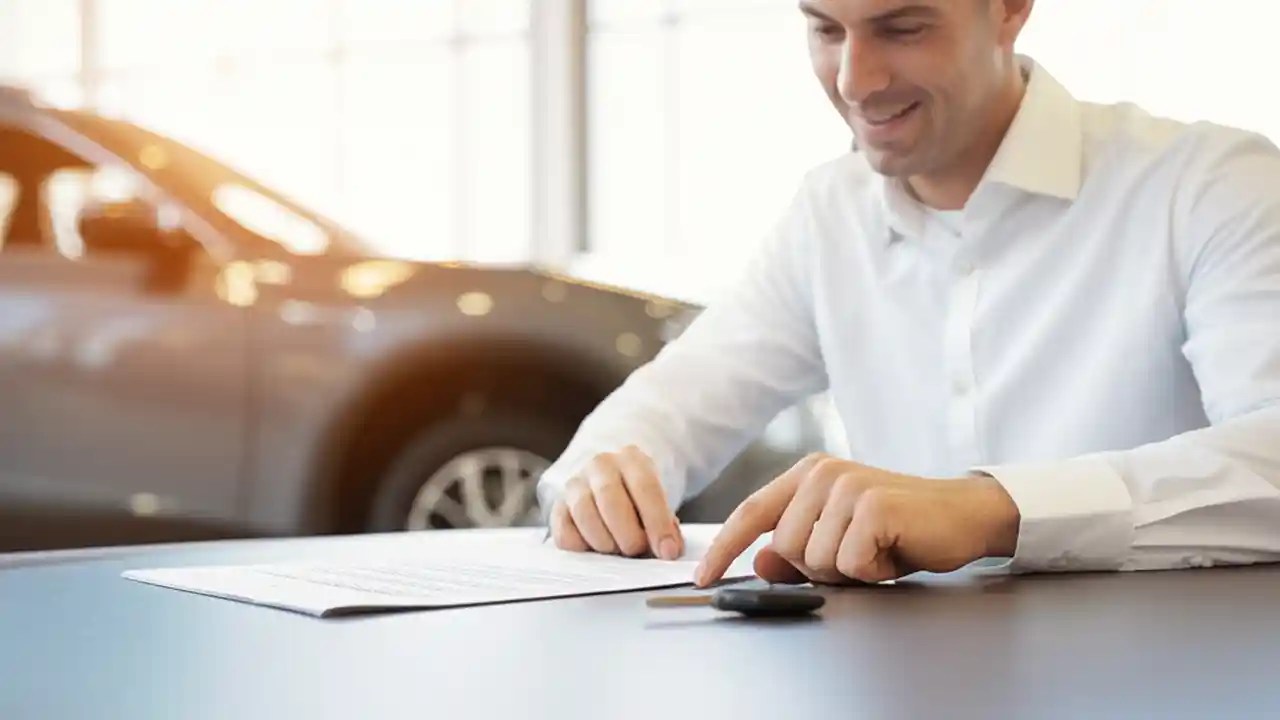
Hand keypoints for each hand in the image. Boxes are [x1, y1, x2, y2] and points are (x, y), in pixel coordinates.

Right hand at [549, 445, 683, 559]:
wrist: (609, 481)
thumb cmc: (638, 499)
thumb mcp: (658, 503)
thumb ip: (666, 525)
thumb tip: (669, 549)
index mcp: (632, 460)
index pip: (646, 487)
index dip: (658, 523)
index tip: (667, 551)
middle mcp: (600, 466)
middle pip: (610, 497)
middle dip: (628, 533)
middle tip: (636, 550)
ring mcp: (575, 484)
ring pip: (584, 512)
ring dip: (604, 541)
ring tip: (617, 550)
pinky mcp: (558, 506)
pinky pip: (563, 531)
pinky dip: (580, 547)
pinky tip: (595, 550)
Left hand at [695, 454, 1018, 586]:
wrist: (962, 515)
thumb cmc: (900, 531)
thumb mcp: (840, 543)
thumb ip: (796, 554)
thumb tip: (760, 563)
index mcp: (807, 475)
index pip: (751, 513)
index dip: (724, 548)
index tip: (702, 577)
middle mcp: (822, 473)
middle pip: (784, 548)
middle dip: (818, 568)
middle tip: (859, 555)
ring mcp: (847, 485)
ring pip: (814, 560)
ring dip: (848, 571)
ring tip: (878, 551)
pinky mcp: (872, 505)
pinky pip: (849, 564)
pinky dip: (872, 572)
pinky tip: (893, 552)